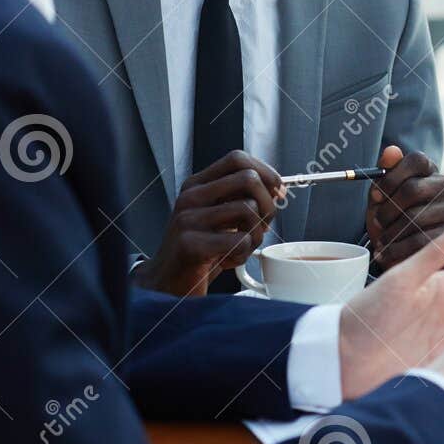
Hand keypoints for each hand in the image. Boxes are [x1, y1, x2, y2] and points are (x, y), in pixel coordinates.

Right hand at [134, 151, 283, 295]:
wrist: (166, 284)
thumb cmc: (200, 250)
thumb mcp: (219, 217)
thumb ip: (242, 198)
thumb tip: (277, 189)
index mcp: (197, 185)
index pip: (237, 159)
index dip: (266, 173)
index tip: (276, 194)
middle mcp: (190, 197)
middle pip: (249, 179)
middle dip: (268, 204)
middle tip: (261, 226)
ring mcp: (187, 220)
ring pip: (248, 209)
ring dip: (256, 234)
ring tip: (241, 247)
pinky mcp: (190, 245)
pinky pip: (240, 240)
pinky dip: (244, 254)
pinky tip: (229, 260)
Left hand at [366, 145, 443, 271]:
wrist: (400, 244)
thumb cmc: (390, 212)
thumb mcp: (382, 193)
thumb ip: (385, 172)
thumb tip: (391, 151)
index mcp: (428, 169)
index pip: (416, 160)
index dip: (391, 178)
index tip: (375, 196)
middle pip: (413, 189)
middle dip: (388, 209)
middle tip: (377, 221)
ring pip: (415, 217)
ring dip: (391, 231)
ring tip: (382, 238)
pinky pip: (419, 240)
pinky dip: (397, 248)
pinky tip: (386, 251)